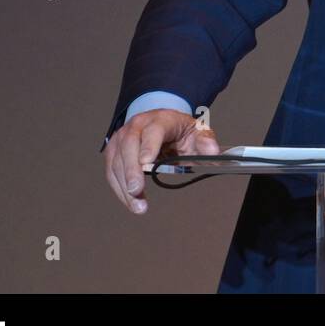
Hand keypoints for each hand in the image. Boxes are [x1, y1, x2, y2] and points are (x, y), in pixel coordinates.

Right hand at [104, 108, 221, 213]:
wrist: (162, 123)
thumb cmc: (180, 129)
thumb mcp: (197, 130)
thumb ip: (206, 140)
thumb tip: (212, 151)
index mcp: (160, 119)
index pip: (153, 130)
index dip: (149, 146)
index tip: (146, 164)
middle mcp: (137, 125)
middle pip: (129, 145)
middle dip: (131, 170)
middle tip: (136, 190)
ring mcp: (122, 137)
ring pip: (117, 161)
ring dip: (124, 186)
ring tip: (138, 206)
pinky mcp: (114, 150)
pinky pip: (112, 171)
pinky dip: (119, 189)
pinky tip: (130, 202)